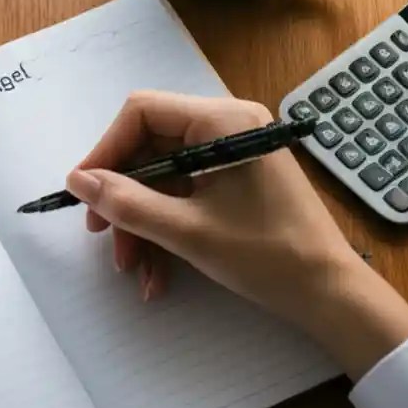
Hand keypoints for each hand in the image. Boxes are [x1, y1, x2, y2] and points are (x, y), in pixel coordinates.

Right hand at [67, 90, 407, 378]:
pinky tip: (158, 273)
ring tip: (133, 268)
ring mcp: (232, 154)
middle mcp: (228, 126)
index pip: (143, 112)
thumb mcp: (187, 231)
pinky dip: (165, 228)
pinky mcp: (235, 180)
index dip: (106, 149)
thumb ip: (126, 202)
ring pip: (163, 177)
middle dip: (123, 196)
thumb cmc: (267, 255)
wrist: (330, 294)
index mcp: (223, 120)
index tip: (84, 190)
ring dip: (141, 222)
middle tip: (101, 234)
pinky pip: (184, 194)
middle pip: (150, 147)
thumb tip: (77, 180)